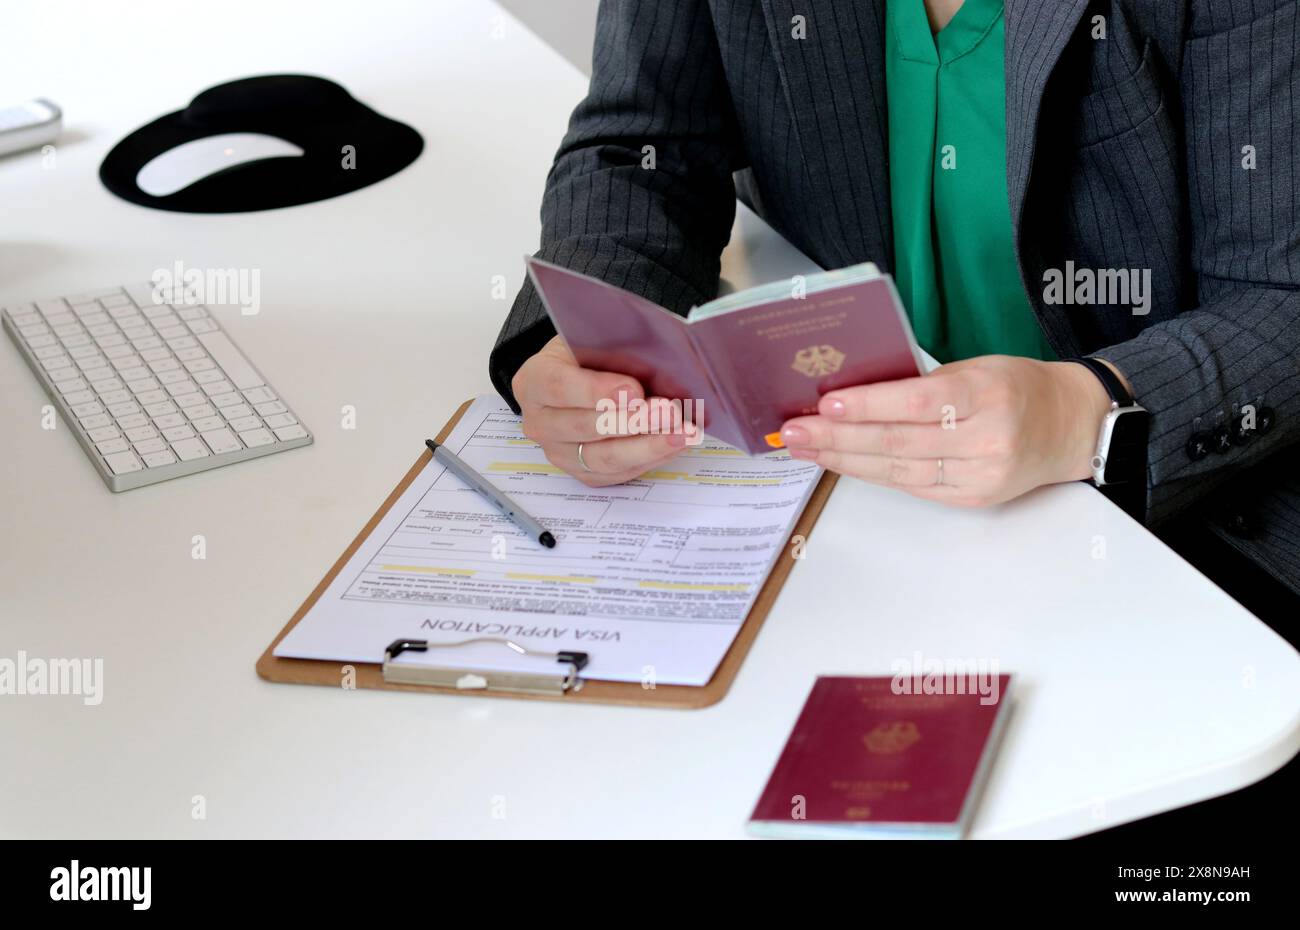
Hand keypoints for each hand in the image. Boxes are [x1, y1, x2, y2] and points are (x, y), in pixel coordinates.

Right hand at [511, 335, 695, 485]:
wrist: (580, 378)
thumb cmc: (588, 357)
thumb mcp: (592, 339)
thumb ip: (612, 347)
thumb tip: (655, 357)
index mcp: (534, 381)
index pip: (559, 387)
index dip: (596, 391)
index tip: (633, 389)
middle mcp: (540, 422)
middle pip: (583, 427)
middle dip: (632, 421)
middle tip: (669, 412)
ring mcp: (560, 452)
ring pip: (604, 458)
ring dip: (649, 446)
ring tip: (683, 432)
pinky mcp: (583, 472)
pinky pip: (619, 473)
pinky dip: (652, 458)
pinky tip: (677, 442)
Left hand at [778, 355, 1113, 506]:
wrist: (1070, 428)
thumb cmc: (1016, 388)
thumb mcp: (976, 368)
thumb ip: (923, 382)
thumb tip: (854, 394)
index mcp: (986, 394)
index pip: (915, 401)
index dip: (867, 405)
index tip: (825, 405)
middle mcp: (985, 438)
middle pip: (897, 441)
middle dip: (837, 438)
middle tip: (793, 432)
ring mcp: (979, 474)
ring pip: (897, 469)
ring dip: (844, 459)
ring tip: (805, 448)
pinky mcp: (971, 498)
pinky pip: (910, 485)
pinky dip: (871, 473)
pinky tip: (841, 462)